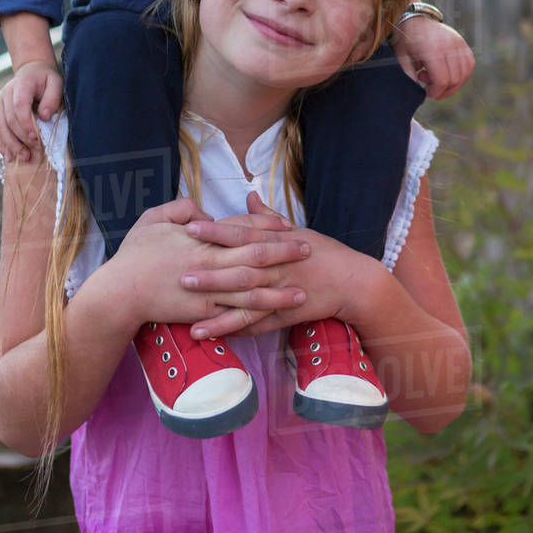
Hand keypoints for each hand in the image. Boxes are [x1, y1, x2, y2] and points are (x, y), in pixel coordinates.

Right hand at [0, 60, 63, 160]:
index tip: (36, 138)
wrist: (32, 71)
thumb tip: (44, 117)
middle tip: (35, 150)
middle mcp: (6, 93)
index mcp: (21, 84)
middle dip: (21, 138)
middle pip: (9, 119)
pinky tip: (9, 155)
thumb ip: (52, 98)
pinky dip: (1, 143)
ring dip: (10, 144)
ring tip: (23, 157)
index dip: (26, 124)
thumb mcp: (56, 83)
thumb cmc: (46, 79)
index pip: (19, 105)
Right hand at [110, 196, 310, 332]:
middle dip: (284, 254)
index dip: (266, 226)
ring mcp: (208, 292)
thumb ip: (181, 208)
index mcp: (201, 239)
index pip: (242, 229)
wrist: (120, 292)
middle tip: (308, 250)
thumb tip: (205, 212)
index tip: (287, 224)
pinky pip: (235, 316)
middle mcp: (210, 264)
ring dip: (279, 290)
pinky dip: (256, 317)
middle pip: (255, 257)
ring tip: (302, 291)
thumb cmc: (135, 254)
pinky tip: (273, 317)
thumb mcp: (154, 218)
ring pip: (252, 291)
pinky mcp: (204, 314)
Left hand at [182, 192, 373, 338]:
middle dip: (210, 273)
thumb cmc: (322, 251)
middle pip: (238, 269)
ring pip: (245, 303)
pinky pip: (258, 325)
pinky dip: (237, 332)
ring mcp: (280, 293)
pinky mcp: (285, 314)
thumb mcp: (295, 229)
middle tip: (180, 275)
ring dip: (218, 312)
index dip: (214, 232)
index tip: (189, 229)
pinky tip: (216, 337)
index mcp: (274, 242)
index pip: (240, 234)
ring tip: (190, 321)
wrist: (352, 281)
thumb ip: (266, 217)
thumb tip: (248, 195)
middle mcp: (275, 267)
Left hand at [392, 15, 474, 99]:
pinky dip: (462, 74)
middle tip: (429, 85)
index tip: (426, 92)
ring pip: (464, 74)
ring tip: (437, 79)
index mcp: (431, 50)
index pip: (441, 80)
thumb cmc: (406, 40)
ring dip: (453, 84)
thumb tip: (418, 93)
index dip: (435, 92)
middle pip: (454, 79)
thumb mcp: (401, 58)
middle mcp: (448, 46)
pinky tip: (449, 75)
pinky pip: (469, 64)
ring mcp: (457, 43)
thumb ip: (409, 76)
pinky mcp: (462, 42)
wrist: (415, 19)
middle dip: (443, 90)